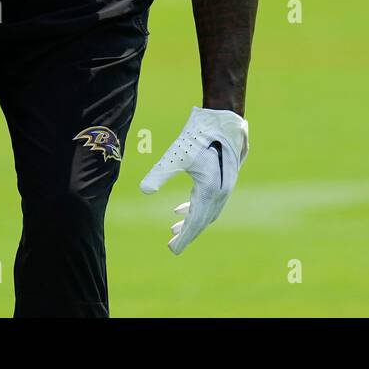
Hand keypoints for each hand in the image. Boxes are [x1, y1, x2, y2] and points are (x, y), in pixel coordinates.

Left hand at [140, 106, 247, 254]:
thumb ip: (160, 173)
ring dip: (192, 221)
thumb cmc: (199, 134)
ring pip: (207, 211)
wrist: (224, 118)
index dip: (184, 237)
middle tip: (172, 245)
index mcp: (211, 190)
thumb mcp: (177, 154)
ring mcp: (225, 186)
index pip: (196, 221)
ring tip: (174, 229)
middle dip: (188, 234)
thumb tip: (144, 191)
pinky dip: (196, 207)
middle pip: (203, 220)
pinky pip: (210, 201)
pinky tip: (180, 208)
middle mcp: (221, 192)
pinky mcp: (223, 178)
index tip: (172, 250)